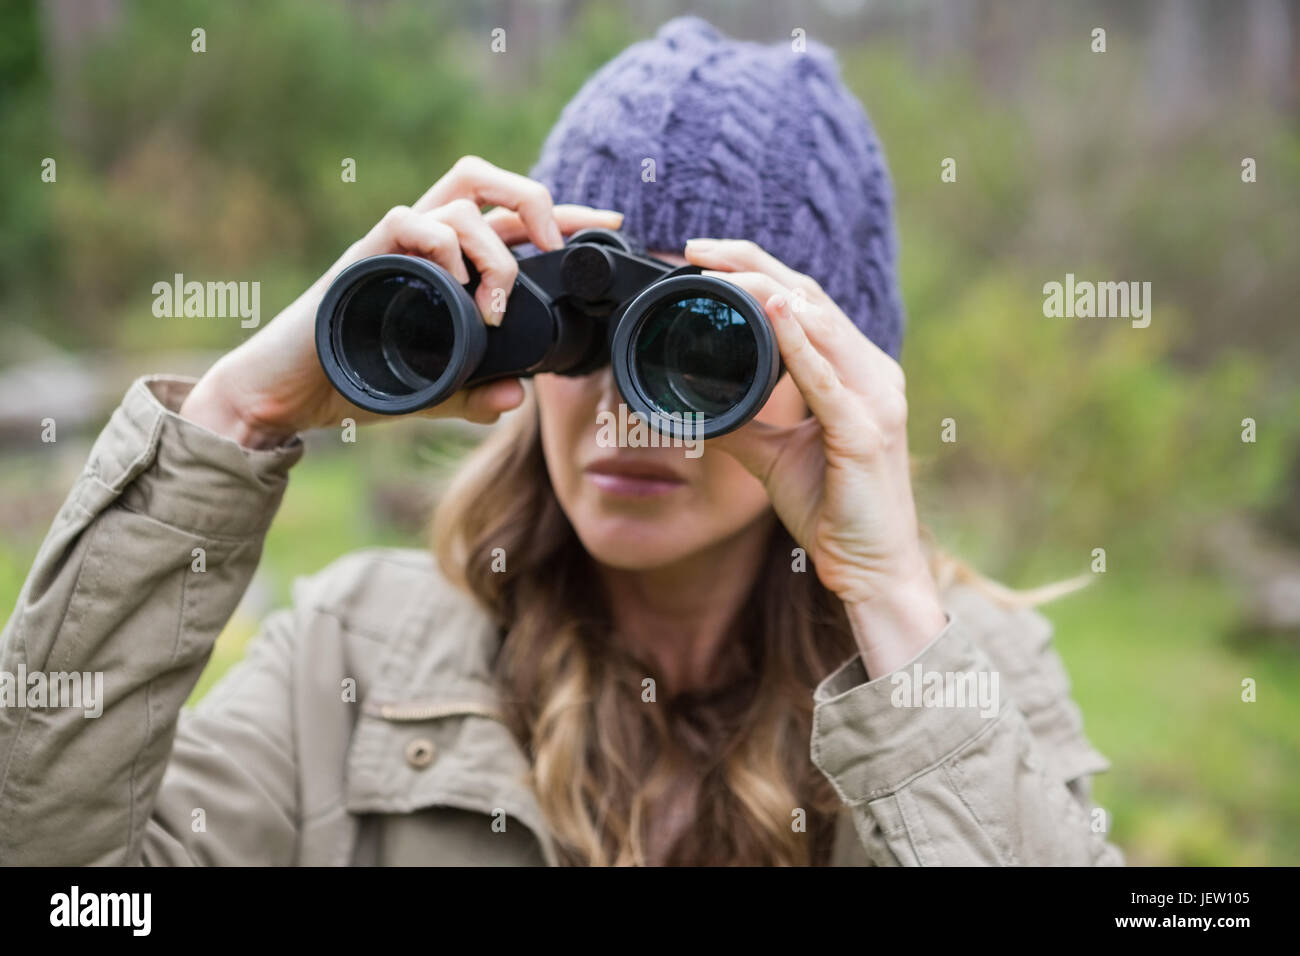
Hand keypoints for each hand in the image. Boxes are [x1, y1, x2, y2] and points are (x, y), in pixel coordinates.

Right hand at [181, 156, 622, 448]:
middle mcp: (422, 242)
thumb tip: (516, 400)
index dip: (561, 215)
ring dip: (494, 250)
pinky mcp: (363, 259)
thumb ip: (474, 392)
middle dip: (537, 201)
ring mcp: (393, 246)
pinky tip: (453, 288)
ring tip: (494, 307)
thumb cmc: (355, 380)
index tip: (608, 224)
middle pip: (484, 179)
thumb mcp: (432, 391)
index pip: (508, 216)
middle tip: (559, 250)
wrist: (286, 393)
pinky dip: (441, 246)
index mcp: (444, 262)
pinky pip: (406, 221)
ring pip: (458, 200)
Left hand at [685, 238, 946, 676]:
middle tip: (697, 246)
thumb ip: (743, 424)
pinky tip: (772, 309)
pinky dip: (798, 339)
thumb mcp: (775, 457)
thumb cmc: (834, 511)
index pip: (805, 303)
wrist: (873, 568)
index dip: (756, 271)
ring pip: (820, 324)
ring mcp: (876, 398)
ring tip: (720, 267)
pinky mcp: (867, 431)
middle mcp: (873, 374)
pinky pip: (827, 377)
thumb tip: (695, 405)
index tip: (703, 256)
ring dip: (766, 288)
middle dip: (752, 264)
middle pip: (811, 298)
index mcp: (856, 373)